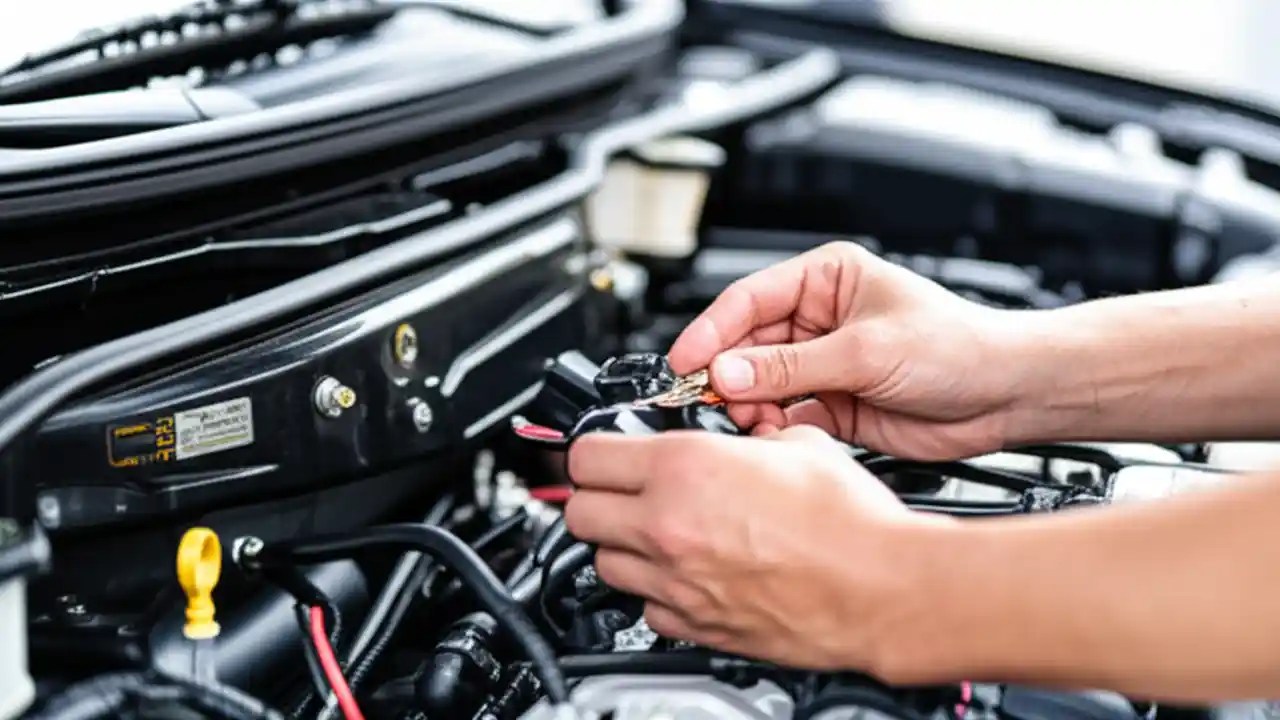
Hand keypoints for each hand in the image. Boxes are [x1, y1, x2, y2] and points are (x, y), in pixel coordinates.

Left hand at [564, 425, 944, 671]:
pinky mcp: (694, 625)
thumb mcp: (797, 443)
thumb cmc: (850, 521)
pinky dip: (655, 590)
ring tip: (657, 532)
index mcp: (685, 467)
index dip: (591, 447)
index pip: (586, 454)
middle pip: (578, 512)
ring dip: (621, 545)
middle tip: (622, 490)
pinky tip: (686, 573)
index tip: (602, 450)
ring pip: (603, 563)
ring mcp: (676, 581)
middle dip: (595, 497)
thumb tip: (735, 438)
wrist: (881, 588)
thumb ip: (745, 439)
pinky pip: (645, 606)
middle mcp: (667, 525)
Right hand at [668, 242, 1030, 459]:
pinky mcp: (832, 407)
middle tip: (710, 399)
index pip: (748, 301)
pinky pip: (784, 416)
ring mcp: (824, 365)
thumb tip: (729, 372)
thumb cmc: (958, 346)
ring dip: (749, 405)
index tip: (686, 361)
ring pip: (760, 385)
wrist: (1006, 395)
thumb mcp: (865, 350)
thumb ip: (791, 366)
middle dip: (727, 374)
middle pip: (747, 346)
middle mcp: (818, 320)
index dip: (712, 332)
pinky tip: (775, 435)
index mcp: (825, 280)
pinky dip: (774, 429)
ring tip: (751, 419)